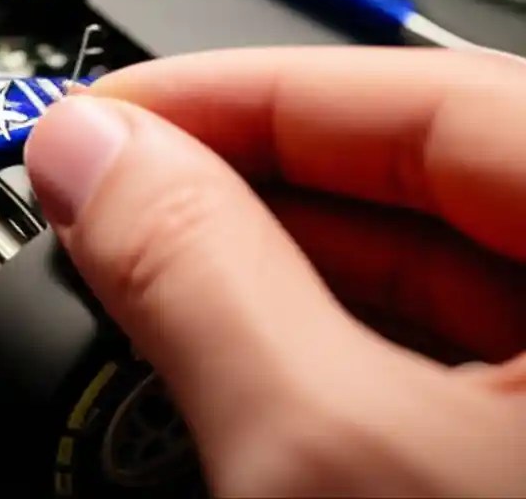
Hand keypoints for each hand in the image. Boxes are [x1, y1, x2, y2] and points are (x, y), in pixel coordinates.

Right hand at [23, 46, 525, 496]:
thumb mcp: (325, 454)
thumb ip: (199, 277)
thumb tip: (92, 155)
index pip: (442, 99)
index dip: (251, 91)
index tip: (118, 112)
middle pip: (435, 184)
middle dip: (251, 184)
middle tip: (113, 192)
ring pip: (442, 281)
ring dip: (281, 271)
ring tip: (154, 278)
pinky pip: (454, 364)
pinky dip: (334, 349)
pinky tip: (243, 358)